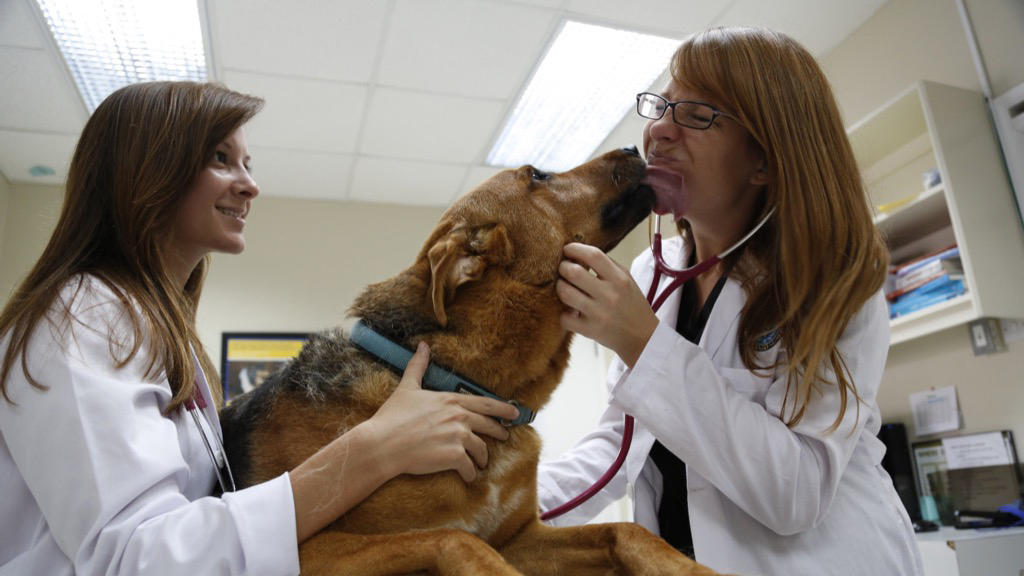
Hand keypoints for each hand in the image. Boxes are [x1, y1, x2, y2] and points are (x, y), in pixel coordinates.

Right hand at [360, 342, 520, 482]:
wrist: (383, 444)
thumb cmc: (392, 417)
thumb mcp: (407, 387)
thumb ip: (418, 366)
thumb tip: (422, 346)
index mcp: (451, 400)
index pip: (485, 403)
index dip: (503, 409)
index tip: (514, 413)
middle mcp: (459, 417)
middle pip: (489, 426)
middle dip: (499, 432)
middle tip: (505, 437)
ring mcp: (458, 437)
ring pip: (481, 450)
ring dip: (482, 458)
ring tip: (479, 462)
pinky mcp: (454, 457)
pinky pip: (470, 468)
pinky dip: (470, 474)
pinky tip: (467, 476)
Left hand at [556, 243, 658, 366]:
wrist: (642, 337)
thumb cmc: (631, 305)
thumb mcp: (627, 280)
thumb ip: (606, 266)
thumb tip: (579, 253)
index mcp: (619, 279)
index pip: (593, 255)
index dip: (575, 249)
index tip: (567, 249)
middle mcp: (609, 295)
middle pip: (574, 273)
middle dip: (563, 267)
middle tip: (563, 269)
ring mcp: (599, 314)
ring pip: (565, 293)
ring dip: (560, 287)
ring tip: (564, 287)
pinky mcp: (590, 330)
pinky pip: (565, 318)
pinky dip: (563, 313)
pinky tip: (570, 311)